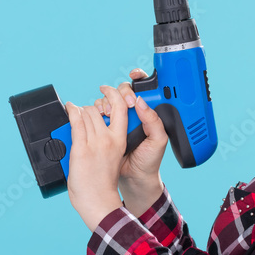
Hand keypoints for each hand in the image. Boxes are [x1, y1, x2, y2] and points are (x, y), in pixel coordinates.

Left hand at [63, 85, 129, 231]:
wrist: (98, 201)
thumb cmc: (104, 183)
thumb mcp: (114, 157)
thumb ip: (107, 141)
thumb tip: (94, 127)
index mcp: (120, 141)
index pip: (121, 108)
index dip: (114, 95)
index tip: (107, 92)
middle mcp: (108, 138)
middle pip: (97, 110)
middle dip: (89, 108)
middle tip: (84, 113)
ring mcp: (94, 142)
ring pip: (85, 113)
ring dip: (79, 112)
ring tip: (76, 114)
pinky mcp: (80, 148)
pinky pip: (75, 122)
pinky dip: (71, 111)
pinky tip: (69, 108)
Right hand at [93, 69, 167, 209]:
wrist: (134, 179)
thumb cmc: (149, 161)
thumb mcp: (158, 142)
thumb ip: (153, 121)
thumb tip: (141, 103)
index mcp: (147, 114)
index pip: (142, 90)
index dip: (138, 79)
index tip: (134, 76)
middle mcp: (132, 114)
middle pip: (122, 91)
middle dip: (120, 92)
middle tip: (124, 103)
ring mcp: (118, 121)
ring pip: (108, 100)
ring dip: (107, 102)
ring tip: (110, 113)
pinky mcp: (105, 129)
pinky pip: (98, 113)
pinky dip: (97, 111)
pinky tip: (101, 116)